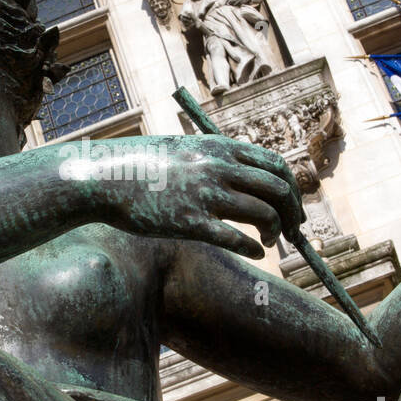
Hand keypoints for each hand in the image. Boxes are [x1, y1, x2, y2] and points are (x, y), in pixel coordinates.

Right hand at [72, 135, 304, 257]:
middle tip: (293, 230)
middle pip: (278, 190)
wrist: (106, 177)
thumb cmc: (144, 166)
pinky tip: (257, 253)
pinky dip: (254, 247)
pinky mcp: (190, 222)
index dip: (292, 187)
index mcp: (220, 147)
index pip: (276, 164)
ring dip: (276, 231)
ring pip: (264, 214)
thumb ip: (215, 157)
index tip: (294, 205)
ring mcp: (205, 195)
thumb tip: (242, 173)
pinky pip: (236, 238)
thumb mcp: (185, 149)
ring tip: (271, 241)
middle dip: (292, 213)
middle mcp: (219, 168)